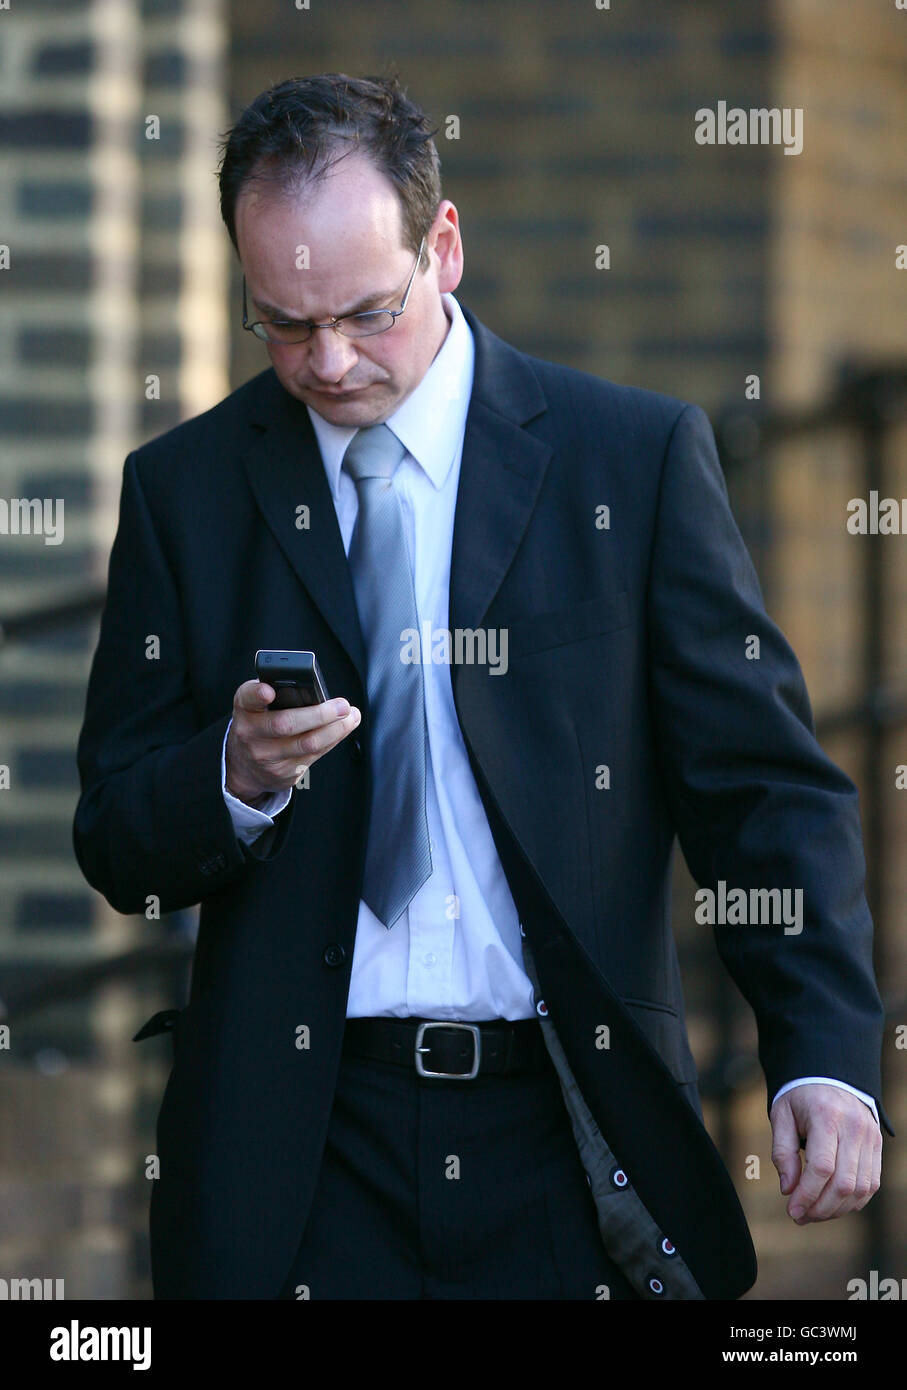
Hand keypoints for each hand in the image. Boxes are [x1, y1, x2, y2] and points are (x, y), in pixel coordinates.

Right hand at [225, 679, 360, 806]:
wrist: (245, 765)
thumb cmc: (259, 723)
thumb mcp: (258, 704)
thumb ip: (279, 691)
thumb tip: (317, 689)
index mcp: (245, 708)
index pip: (247, 698)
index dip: (258, 694)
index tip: (269, 691)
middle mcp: (250, 733)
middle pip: (287, 724)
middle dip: (320, 714)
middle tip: (342, 706)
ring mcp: (266, 757)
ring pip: (307, 744)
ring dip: (336, 730)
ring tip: (351, 717)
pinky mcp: (282, 774)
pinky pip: (314, 756)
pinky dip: (333, 740)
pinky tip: (342, 730)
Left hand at [770, 1083, 880, 1223]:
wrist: (831, 1075)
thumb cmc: (801, 1098)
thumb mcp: (781, 1115)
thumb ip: (782, 1152)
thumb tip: (787, 1189)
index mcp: (827, 1116)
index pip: (822, 1167)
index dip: (807, 1195)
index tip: (791, 1210)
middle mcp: (854, 1128)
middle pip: (844, 1183)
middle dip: (820, 1208)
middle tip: (799, 1216)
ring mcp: (870, 1138)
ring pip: (860, 1189)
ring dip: (836, 1209)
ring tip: (813, 1213)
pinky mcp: (878, 1147)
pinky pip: (871, 1185)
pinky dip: (852, 1202)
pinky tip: (832, 1205)